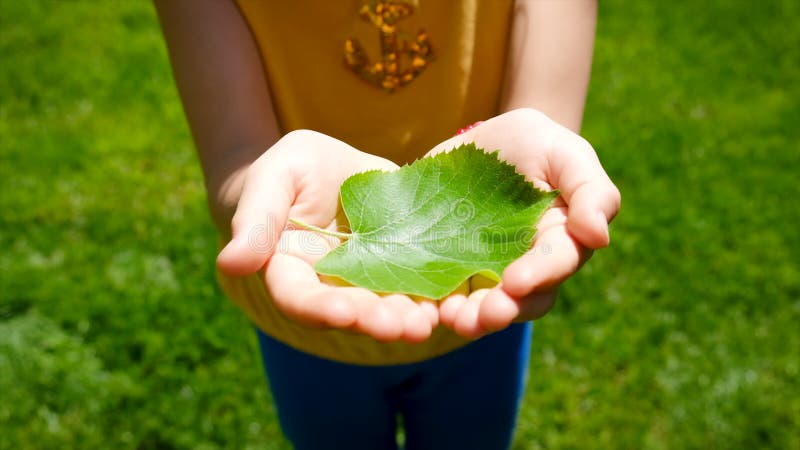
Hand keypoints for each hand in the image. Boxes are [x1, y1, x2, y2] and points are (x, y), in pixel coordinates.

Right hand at [216, 130, 437, 342]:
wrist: (333, 168)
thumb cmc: (294, 169)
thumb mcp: (275, 177)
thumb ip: (256, 218)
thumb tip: (231, 264)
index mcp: (290, 269)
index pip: (299, 296)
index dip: (318, 308)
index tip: (342, 313)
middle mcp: (330, 286)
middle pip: (349, 311)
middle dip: (375, 320)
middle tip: (403, 327)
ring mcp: (367, 281)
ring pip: (385, 307)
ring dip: (406, 319)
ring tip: (428, 323)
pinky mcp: (402, 268)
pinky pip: (418, 288)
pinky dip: (435, 300)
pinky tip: (453, 305)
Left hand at [430, 109, 620, 337]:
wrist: (486, 140)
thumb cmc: (537, 145)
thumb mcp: (566, 154)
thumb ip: (591, 191)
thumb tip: (598, 236)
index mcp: (560, 242)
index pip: (556, 263)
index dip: (539, 275)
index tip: (515, 283)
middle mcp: (527, 268)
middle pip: (522, 300)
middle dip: (504, 310)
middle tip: (483, 317)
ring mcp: (488, 272)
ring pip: (484, 306)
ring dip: (470, 317)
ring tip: (453, 318)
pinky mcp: (450, 269)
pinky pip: (446, 295)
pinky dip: (436, 306)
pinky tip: (425, 310)